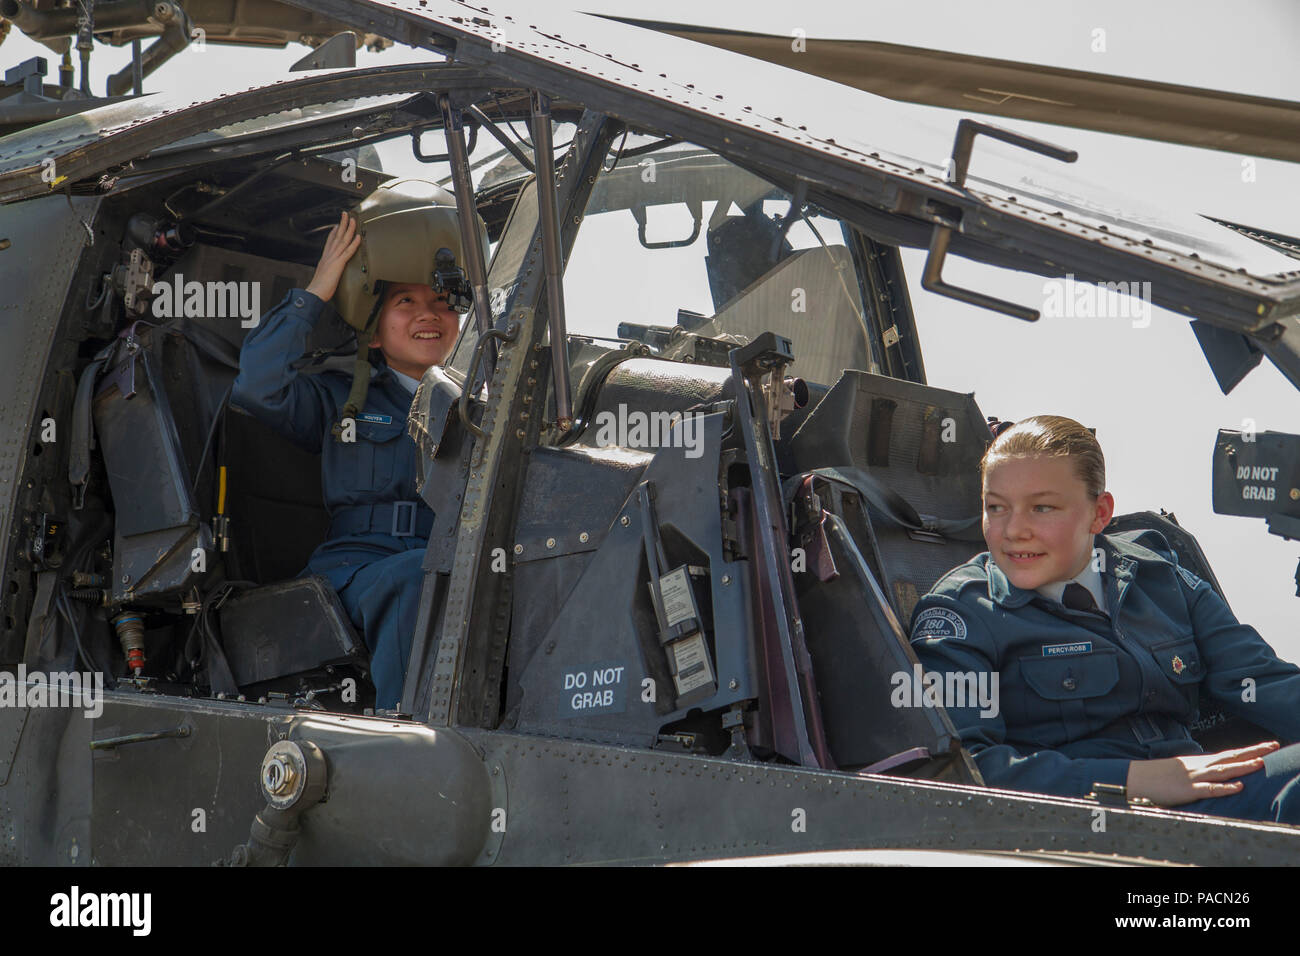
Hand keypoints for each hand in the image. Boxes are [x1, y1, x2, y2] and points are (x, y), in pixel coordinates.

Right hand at [305, 211, 361, 302]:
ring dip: (349, 229)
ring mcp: (334, 258)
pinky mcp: (339, 264)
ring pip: (343, 240)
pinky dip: (353, 244)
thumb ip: (326, 272)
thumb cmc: (318, 288)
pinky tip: (358, 237)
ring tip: (353, 220)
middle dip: (342, 224)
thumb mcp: (322, 277)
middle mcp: (329, 255)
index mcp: (324, 258)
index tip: (337, 225)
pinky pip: (348, 252)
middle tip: (346, 214)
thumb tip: (327, 272)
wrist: (314, 292)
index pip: (330, 242)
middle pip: (336, 236)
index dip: (334, 232)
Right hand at [1126, 740, 1279, 805]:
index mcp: (1199, 762)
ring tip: (1261, 764)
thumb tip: (1213, 771)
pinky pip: (1210, 789)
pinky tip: (1239, 788)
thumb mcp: (1181, 769)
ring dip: (1243, 767)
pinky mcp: (1188, 790)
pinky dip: (1225, 788)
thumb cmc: (1158, 775)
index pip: (1229, 754)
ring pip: (1223, 771)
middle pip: (1231, 757)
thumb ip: (1198, 770)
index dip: (1249, 750)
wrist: (1137, 777)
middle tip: (1273, 746)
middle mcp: (1200, 766)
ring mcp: (1194, 777)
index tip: (1267, 746)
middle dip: (1253, 752)